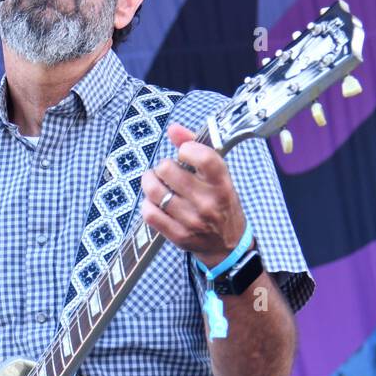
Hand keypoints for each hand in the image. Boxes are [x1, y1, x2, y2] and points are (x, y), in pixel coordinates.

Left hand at [140, 122, 246, 269]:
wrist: (228, 246)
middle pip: (168, 170)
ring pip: (154, 191)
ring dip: (150, 182)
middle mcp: (208, 203)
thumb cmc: (221, 204)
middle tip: (168, 172)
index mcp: (222, 184)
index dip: (186, 149)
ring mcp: (192, 221)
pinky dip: (147, 204)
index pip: (202, 157)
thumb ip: (197, 148)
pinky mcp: (178, 236)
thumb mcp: (218, 176)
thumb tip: (173, 129)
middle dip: (164, 166)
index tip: (184, 153)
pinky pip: (150, 213)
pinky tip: (154, 202)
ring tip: (156, 183)